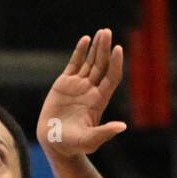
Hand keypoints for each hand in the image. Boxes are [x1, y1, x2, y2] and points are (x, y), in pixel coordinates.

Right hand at [37, 28, 127, 158]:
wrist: (53, 142)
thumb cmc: (73, 145)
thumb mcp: (90, 141)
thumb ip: (104, 133)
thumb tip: (122, 126)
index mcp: (99, 101)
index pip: (111, 77)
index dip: (115, 63)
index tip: (118, 49)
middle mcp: (91, 90)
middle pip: (102, 65)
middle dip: (105, 49)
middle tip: (107, 32)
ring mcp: (78, 86)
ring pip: (90, 62)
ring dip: (96, 47)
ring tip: (101, 32)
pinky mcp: (64, 84)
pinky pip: (74, 64)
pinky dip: (80, 52)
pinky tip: (85, 40)